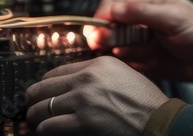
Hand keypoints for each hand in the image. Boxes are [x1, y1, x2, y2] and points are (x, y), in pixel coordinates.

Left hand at [25, 55, 167, 134]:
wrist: (159, 121)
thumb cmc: (147, 103)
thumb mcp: (124, 75)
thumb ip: (100, 76)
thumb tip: (75, 85)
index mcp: (99, 64)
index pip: (56, 71)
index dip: (45, 85)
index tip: (42, 93)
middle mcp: (88, 78)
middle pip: (43, 87)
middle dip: (34, 101)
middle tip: (33, 109)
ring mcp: (84, 99)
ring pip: (41, 108)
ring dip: (36, 118)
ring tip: (37, 123)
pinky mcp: (82, 122)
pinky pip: (48, 126)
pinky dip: (44, 130)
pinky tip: (48, 132)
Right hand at [89, 0, 192, 82]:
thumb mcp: (173, 17)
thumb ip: (143, 12)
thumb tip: (114, 9)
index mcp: (147, 3)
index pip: (113, 5)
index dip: (102, 17)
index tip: (97, 31)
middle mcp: (140, 22)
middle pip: (110, 27)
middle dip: (109, 38)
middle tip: (117, 47)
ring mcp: (141, 41)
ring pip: (117, 47)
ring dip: (124, 53)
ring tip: (144, 54)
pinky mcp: (145, 60)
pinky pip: (128, 63)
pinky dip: (134, 64)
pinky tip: (149, 63)